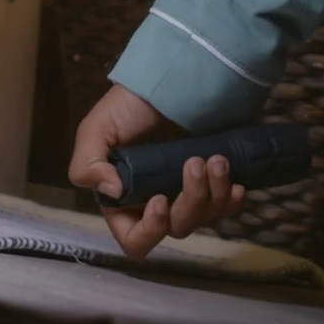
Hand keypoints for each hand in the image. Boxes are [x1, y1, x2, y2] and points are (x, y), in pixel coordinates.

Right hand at [68, 84, 245, 259]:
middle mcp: (156, 207)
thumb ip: (87, 165)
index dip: (150, 230)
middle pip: (177, 228)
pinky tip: (236, 183)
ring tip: (217, 160)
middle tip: (196, 163)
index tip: (159, 199)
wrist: (164, 83)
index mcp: (124, 204)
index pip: (135, 240)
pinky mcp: (211, 186)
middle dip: (191, 200)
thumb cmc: (125, 109)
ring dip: (215, 193)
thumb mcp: (95, 131)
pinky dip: (233, 200)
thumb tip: (114, 192)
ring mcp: (185, 198)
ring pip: (205, 218)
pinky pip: (226, 207)